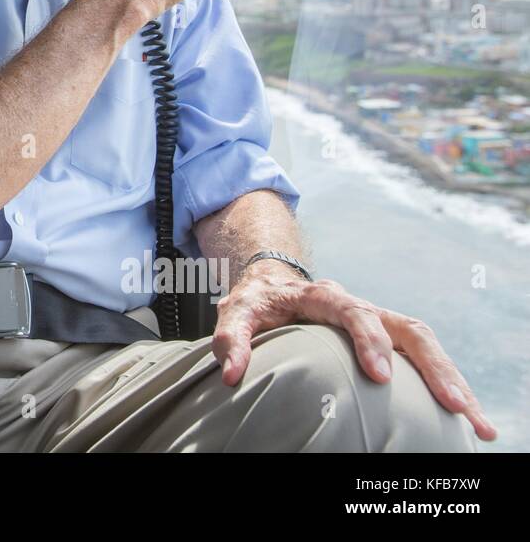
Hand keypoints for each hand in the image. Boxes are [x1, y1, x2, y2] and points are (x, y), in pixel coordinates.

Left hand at [211, 264, 496, 440]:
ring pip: (424, 346)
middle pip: (407, 329)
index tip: (380, 375)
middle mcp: (359, 306)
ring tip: (476, 421)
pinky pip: (422, 361)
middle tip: (453, 405)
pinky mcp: (386, 341)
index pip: (354, 312)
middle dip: (434, 367)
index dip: (369, 340)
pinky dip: (444, 385)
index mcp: (324, 295)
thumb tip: (231, 375)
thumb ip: (231, 338)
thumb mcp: (235, 312)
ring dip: (451, 380)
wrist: (270, 285)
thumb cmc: (255, 302)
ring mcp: (378, 323)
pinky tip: (463, 418)